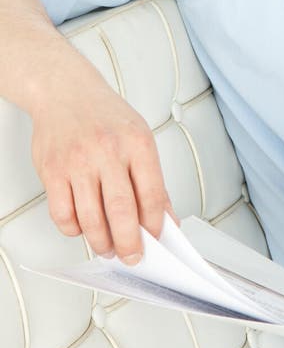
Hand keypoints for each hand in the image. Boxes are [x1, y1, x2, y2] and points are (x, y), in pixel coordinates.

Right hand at [31, 67, 177, 264]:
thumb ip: (153, 179)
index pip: (152, 194)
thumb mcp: (140, 137)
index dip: (155, 225)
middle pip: (122, 212)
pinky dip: (74, 229)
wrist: (66, 91)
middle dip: (130, 243)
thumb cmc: (105, 116)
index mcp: (137, 143)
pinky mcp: (53, 171)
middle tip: (132, 256)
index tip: (155, 239)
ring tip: (108, 247)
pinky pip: (63, 214)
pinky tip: (82, 227)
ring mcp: (78, 162)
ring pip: (91, 219)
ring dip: (101, 242)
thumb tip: (166, 219)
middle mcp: (108, 152)